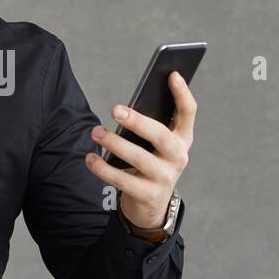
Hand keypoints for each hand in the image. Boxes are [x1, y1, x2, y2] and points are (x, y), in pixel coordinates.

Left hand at [85, 70, 195, 227]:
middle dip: (138, 122)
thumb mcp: (155, 144)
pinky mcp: (148, 195)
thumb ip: (148, 125)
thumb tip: (125, 107)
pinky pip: (123, 180)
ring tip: (96, 132)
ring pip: (140, 158)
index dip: (183, 94)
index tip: (172, 75)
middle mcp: (179, 157)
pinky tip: (90, 158)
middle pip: (161, 136)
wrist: (151, 203)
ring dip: (115, 144)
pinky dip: (103, 169)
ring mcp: (165, 178)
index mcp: (182, 138)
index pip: (188, 113)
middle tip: (115, 109)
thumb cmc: (150, 162)